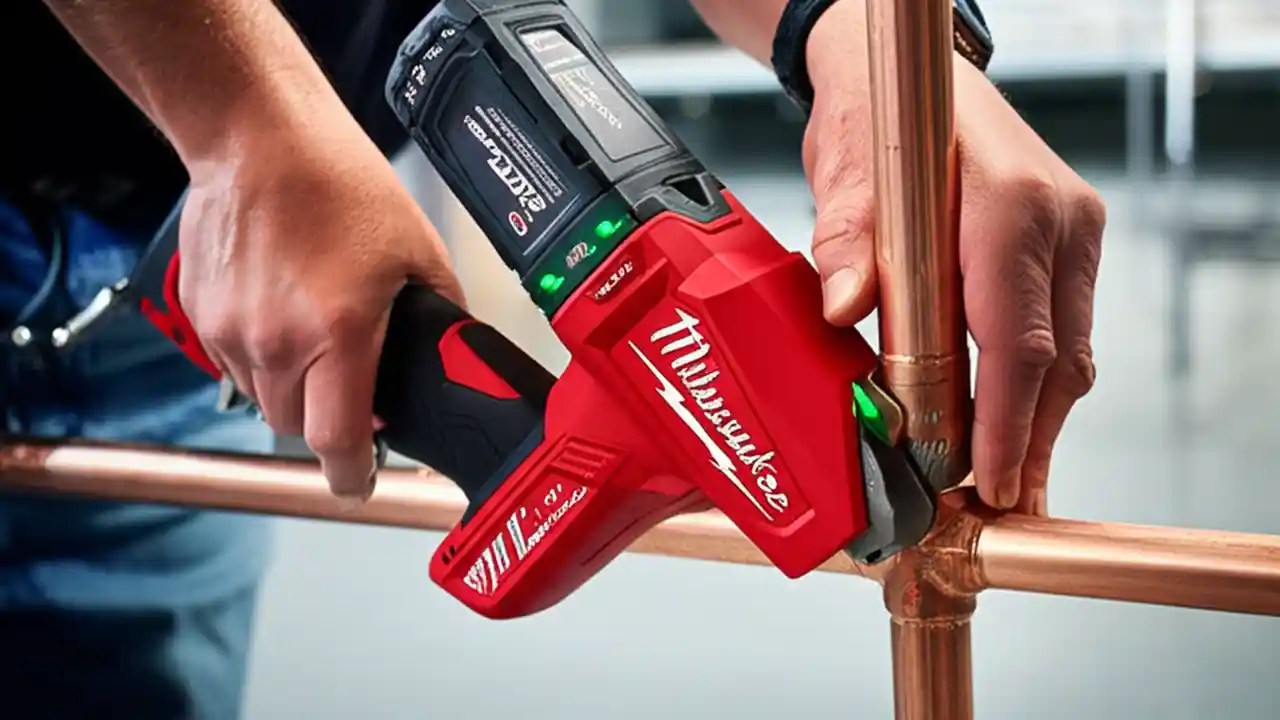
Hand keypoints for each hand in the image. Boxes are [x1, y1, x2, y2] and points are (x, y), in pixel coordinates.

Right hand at [179, 115, 463, 501]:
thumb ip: (439, 316)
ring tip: (317, 340)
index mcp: (336, 331)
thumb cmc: (337, 182)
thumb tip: (453, 355)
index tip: (363, 482)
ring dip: (294, 392)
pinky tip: (283, 317)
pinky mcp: (200, 314)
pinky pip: (232, 367)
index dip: (354, 475)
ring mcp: (230, 330)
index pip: (338, 441)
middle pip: (298, 428)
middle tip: (353, 392)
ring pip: (263, 400)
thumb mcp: (419, 251)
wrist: (259, 137)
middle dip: (328, 422)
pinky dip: (261, 361)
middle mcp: (275, 341)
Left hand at [801, 4, 1104, 514]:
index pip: (1019, 342)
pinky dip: (1034, 382)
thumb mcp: (846, 177)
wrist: (902, 72)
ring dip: (1037, 419)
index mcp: (1011, 207)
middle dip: (1030, 441)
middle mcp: (1059, 220)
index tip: (991, 483)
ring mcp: (1071, 232)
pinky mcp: (1063, 243)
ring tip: (1006, 481)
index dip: (1008, 426)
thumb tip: (844, 311)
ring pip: (1067, 351)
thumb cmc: (878, 117)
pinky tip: (1012, 423)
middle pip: (1056, 360)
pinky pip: (1059, 328)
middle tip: (1000, 505)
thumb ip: (847, 247)